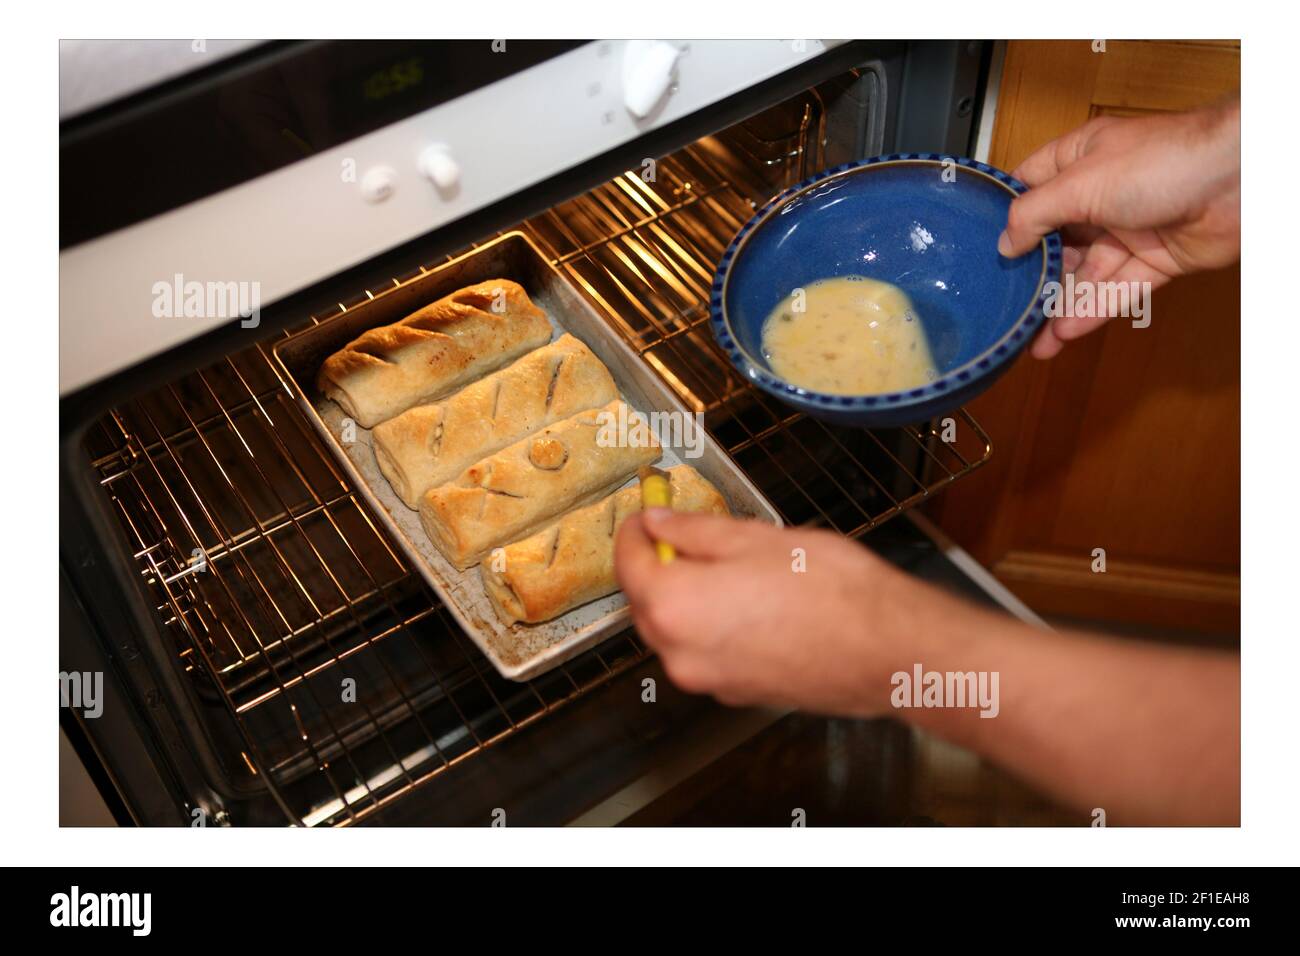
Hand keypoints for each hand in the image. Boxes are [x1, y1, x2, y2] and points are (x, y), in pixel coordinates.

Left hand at [614, 509, 904, 713]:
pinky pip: (706, 652)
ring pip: (675, 630)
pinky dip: (713, 627)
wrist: (886, 649)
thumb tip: (660, 522)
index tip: (646, 515)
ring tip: (731, 568)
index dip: (634, 531)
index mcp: (675, 605)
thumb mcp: (755, 539)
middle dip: (659, 567)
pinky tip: (751, 604)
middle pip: (646, 602)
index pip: (627, 562)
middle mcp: (680, 652)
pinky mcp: (735, 694)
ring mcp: (707, 680)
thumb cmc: (831, 591)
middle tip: (686, 535)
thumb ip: (695, 531)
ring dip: (687, 599)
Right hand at [999, 99, 1239, 357]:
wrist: (1239, 178)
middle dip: (1034, 277)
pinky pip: (1117, 291)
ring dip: (1061, 306)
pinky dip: (1093, 311)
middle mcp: (1102, 195)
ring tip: (1035, 339)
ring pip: (1086, 275)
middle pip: (1057, 243)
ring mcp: (1130, 229)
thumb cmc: (1164, 160)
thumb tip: (1005, 242)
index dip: (1008, 217)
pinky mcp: (1157, 260)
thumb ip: (1035, 214)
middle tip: (1008, 308)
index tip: (983, 248)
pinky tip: (1067, 331)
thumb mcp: (1079, 182)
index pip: (1030, 189)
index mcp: (1079, 161)